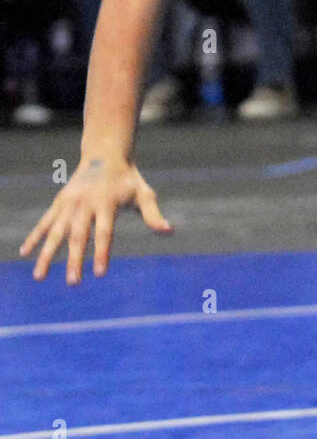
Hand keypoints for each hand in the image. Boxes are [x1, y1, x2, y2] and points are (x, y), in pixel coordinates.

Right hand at [19, 156, 172, 283]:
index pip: (104, 233)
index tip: (99, 273)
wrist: (104, 154)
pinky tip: (25, 254)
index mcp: (106, 203)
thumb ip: (153, 215)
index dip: (102, 253)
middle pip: (78, 236)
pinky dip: (34, 238)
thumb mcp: (144, 193)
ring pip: (55, 233)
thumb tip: (169, 231)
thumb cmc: (128, 179)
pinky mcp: (59, 203)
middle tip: (73, 283)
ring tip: (39, 277)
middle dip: (75, 261)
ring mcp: (69, 203)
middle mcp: (84, 204)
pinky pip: (44, 223)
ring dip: (47, 255)